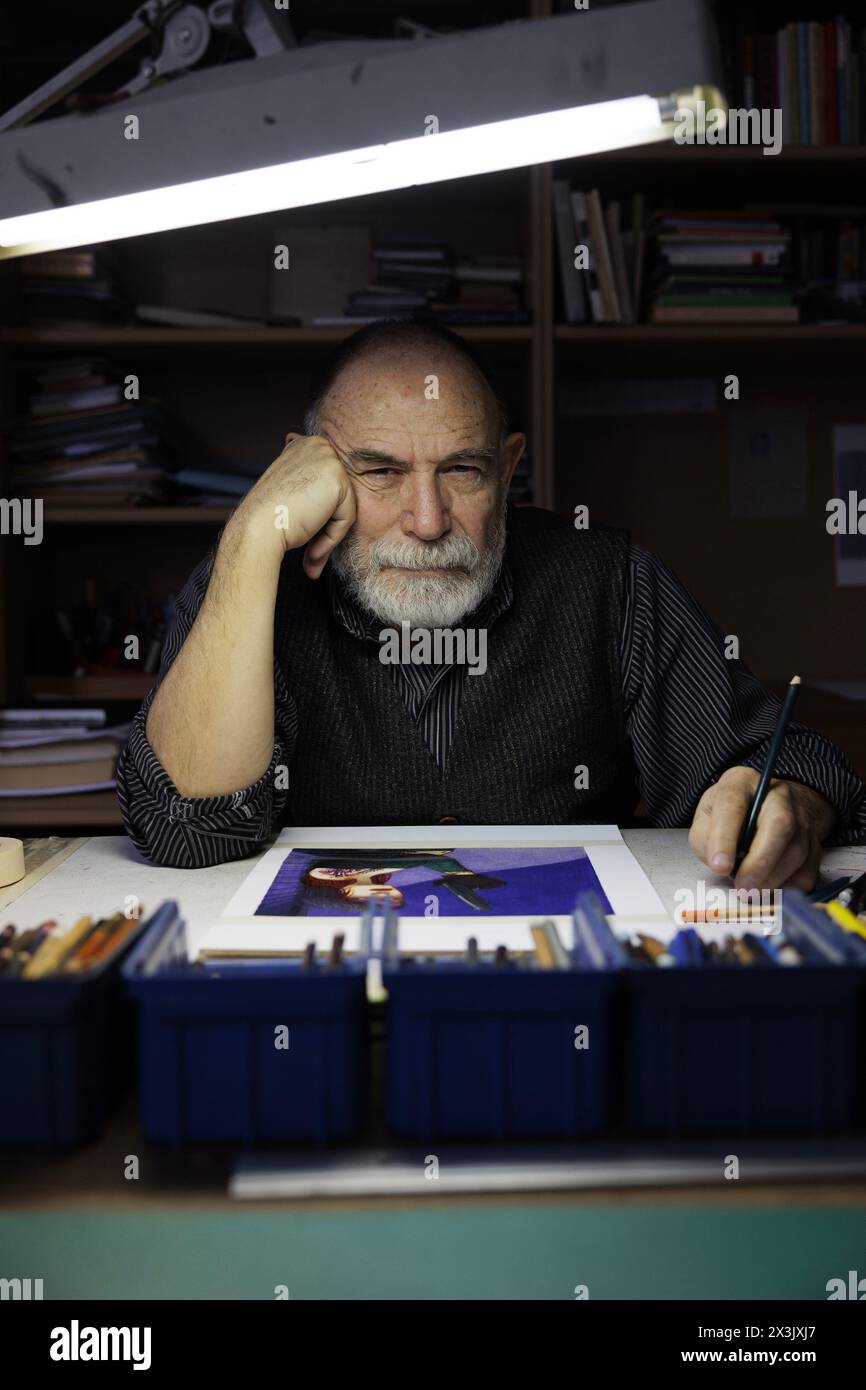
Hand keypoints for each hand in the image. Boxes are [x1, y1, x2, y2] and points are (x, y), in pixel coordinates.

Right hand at [225, 433, 356, 577]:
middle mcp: (319, 445)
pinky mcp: (337, 481)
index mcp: (306, 444)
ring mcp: (330, 460)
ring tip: (308, 546)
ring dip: (328, 531)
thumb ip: (305, 474)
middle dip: (325, 520)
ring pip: (345, 506)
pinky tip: (312, 546)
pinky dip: (332, 536)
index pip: (328, 484)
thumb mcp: (288, 484)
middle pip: (339, 494)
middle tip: (306, 541)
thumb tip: (306, 465)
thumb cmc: (270, 515)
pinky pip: (347, 517)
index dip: (316, 509)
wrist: (257, 530)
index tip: (299, 523)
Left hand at [688, 766, 834, 890]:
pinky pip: (810, 868)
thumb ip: (706, 840)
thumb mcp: (705, 820)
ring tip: (751, 890)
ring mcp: (800, 816)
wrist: (763, 810)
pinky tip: (771, 890)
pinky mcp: (814, 841)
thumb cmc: (728, 817)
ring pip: (797, 849)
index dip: (725, 838)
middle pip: (779, 824)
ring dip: (772, 878)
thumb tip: (722, 865)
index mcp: (740, 782)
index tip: (720, 866)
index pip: (733, 806)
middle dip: (760, 861)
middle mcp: (775, 795)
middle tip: (743, 886)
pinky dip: (790, 885)